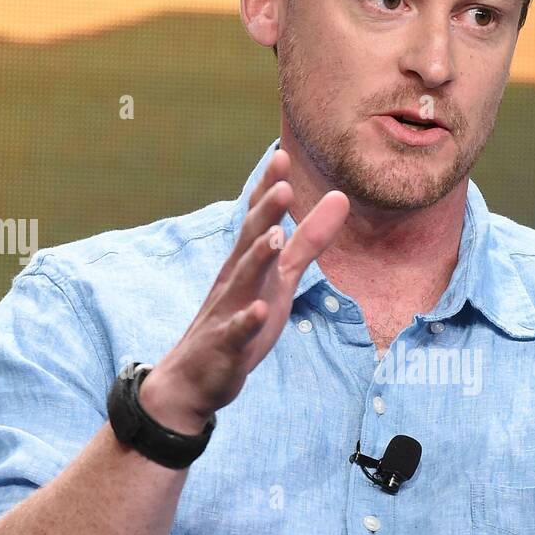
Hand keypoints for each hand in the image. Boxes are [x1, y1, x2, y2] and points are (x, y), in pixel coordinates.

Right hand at [141, 149, 348, 431]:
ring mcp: (228, 313)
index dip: (268, 191)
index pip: (258, 220)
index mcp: (248, 263)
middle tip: (282, 185)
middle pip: (250, 243)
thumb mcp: (282, 279)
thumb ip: (309, 241)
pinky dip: (246, 322)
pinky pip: (236, 333)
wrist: (195, 378)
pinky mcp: (226, 347)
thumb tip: (339, 198)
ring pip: (242, 282)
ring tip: (275, 236)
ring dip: (258, 259)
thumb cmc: (241, 319)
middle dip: (264, 215)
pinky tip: (257, 312)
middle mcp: (235, 281)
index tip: (281, 156)